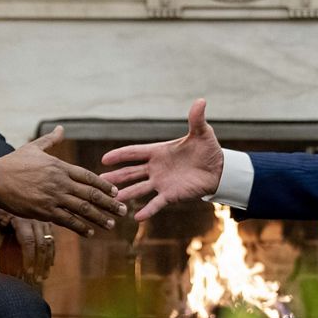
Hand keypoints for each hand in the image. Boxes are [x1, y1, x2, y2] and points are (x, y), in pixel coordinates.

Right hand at [0, 125, 125, 237]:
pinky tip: (90, 232)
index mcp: (60, 166)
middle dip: (109, 204)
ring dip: (100, 218)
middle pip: (92, 194)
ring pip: (83, 209)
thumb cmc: (12, 162)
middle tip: (122, 211)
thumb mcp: (34, 148)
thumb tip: (61, 128)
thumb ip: (51, 140)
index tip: (115, 192)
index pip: (89, 177)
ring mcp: (54, 198)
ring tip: (111, 224)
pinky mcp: (45, 211)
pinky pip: (68, 221)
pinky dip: (81, 227)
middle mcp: (61, 182)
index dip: (104, 186)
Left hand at [0, 207, 55, 282]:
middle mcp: (36, 219)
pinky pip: (52, 238)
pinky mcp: (47, 221)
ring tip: (43, 276)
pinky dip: (52, 252)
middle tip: (36, 280)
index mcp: (22, 218)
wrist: (5, 190)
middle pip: (42, 245)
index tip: (28, 272)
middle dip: (40, 264)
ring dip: (47, 261)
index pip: (28, 242)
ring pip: (49, 243)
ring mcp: (43, 220)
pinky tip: (50, 264)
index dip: (29, 258)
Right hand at [100, 99, 224, 220]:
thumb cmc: (208, 149)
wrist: (218, 169)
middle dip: (115, 176)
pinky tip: (136, 217)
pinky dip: (147, 210)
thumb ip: (196, 119)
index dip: (120, 155)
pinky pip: (156, 203)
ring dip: (125, 194)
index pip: (135, 152)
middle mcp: (156, 168)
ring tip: (111, 200)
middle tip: (98, 180)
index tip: (105, 159)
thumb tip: (201, 101)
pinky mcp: (170, 195)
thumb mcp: (202, 133)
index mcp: (159, 151)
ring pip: (139, 188)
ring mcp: (161, 182)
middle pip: (131, 172)